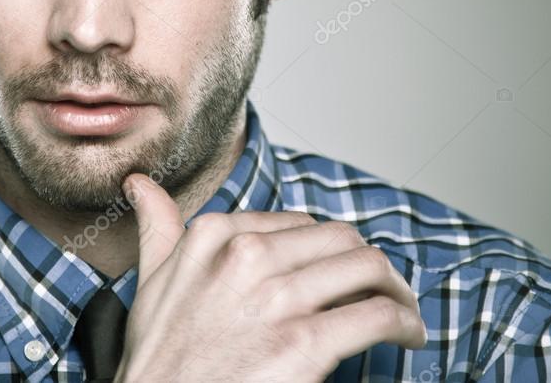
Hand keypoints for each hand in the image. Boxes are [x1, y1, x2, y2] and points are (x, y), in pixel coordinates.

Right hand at [113, 174, 426, 381]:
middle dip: (368, 263)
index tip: (336, 272)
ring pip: (368, 266)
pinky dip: (405, 323)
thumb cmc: (158, 364)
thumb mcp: (150, 287)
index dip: (326, 250)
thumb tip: (143, 186)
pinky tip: (408, 335)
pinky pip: (377, 315)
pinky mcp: (306, 342)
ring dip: (396, 290)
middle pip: (340, 238)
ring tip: (402, 310)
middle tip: (380, 288)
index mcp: (213, 236)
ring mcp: (277, 298)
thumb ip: (157, 231)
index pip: (297, 223)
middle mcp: (247, 256)